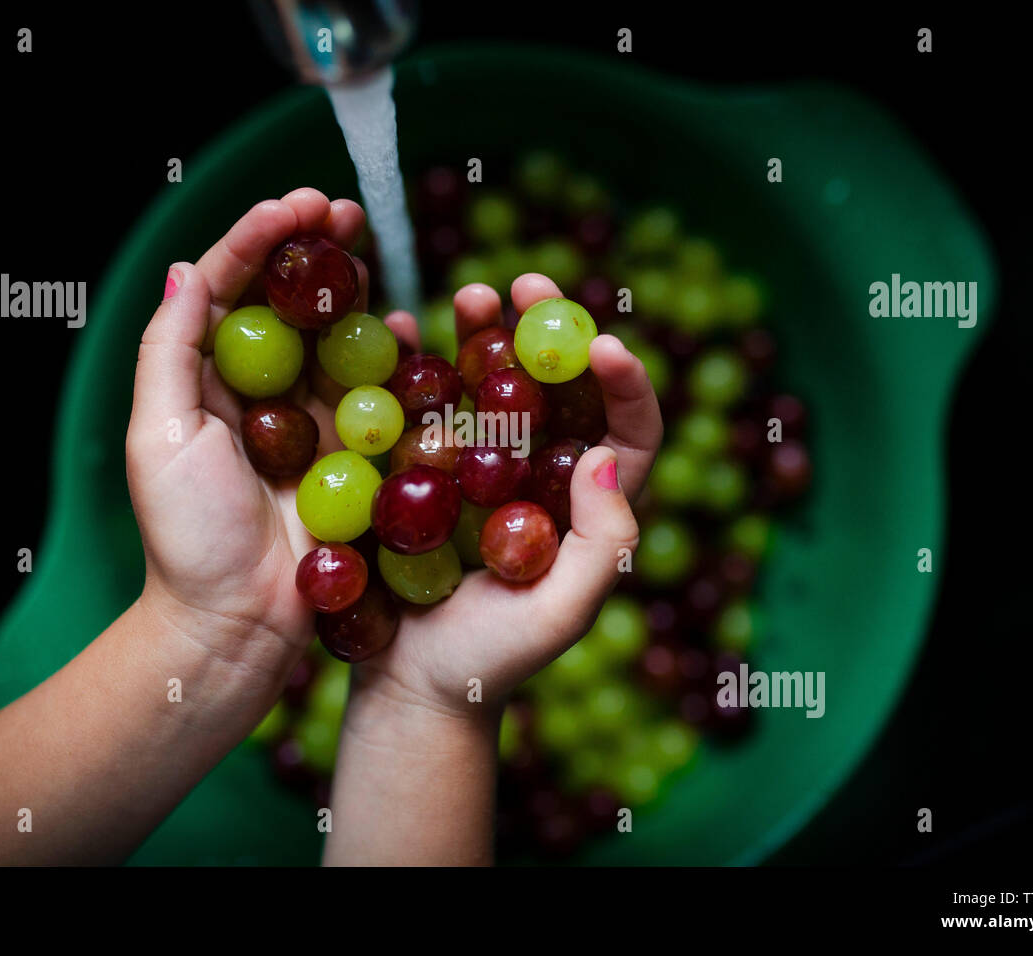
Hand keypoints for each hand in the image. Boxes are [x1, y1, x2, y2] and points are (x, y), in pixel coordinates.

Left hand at [126, 189, 368, 688]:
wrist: (238, 624)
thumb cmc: (188, 535)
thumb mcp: (162, 435)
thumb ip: (171, 350)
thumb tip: (190, 269)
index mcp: (205, 378)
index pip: (231, 286)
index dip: (262, 237)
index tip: (299, 205)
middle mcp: (258, 389)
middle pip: (290, 299)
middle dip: (316, 248)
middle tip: (346, 211)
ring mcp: (309, 420)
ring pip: (336, 335)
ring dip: (356, 289)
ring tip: (375, 252)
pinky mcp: (353, 454)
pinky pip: (377, 392)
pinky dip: (394, 356)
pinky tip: (407, 326)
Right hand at [350, 273, 662, 726]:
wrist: (407, 687)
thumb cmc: (491, 662)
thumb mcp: (561, 614)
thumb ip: (601, 544)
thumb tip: (606, 456)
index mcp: (590, 506)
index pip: (629, 431)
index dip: (625, 382)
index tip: (599, 344)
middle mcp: (540, 476)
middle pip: (559, 388)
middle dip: (548, 329)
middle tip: (527, 284)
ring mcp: (480, 469)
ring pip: (494, 384)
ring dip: (485, 333)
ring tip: (471, 296)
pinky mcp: (423, 470)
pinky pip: (428, 406)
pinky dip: (419, 364)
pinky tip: (402, 327)